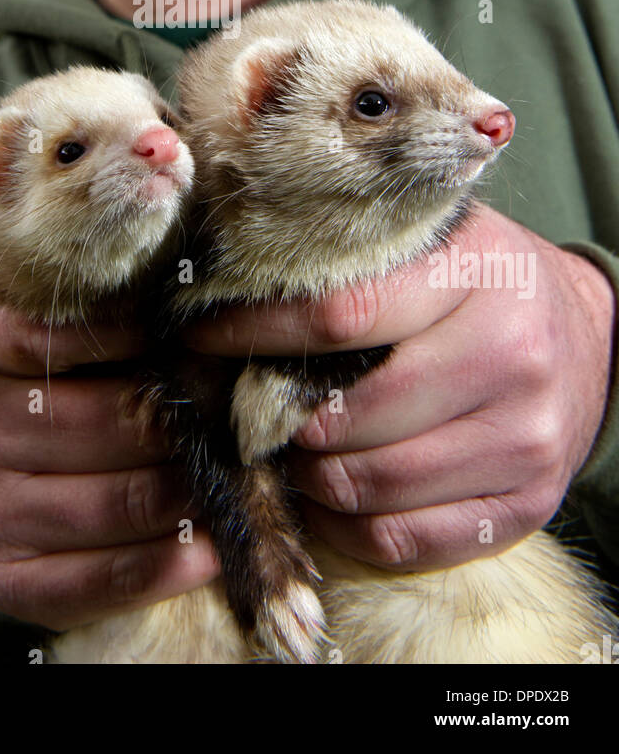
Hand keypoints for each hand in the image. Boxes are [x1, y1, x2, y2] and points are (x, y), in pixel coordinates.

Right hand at [0, 299, 219, 629]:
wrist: (39, 500)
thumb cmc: (91, 404)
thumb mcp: (99, 356)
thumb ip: (135, 337)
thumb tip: (209, 333)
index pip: (47, 337)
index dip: (123, 335)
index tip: (186, 337)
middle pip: (94, 423)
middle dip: (174, 426)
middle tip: (237, 424)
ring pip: (103, 504)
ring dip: (180, 497)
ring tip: (233, 488)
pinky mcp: (1, 578)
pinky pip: (90, 578)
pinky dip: (159, 567)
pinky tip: (206, 554)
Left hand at [182, 202, 615, 570]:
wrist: (591, 338)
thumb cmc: (480, 283)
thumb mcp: (430, 243)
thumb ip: (350, 260)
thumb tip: (223, 290)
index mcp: (475, 270)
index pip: (342, 313)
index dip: (258, 333)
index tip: (204, 337)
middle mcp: (510, 354)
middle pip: (352, 416)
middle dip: (282, 422)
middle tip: (254, 410)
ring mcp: (526, 437)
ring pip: (373, 485)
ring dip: (312, 477)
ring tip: (297, 449)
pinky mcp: (528, 505)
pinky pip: (406, 540)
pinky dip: (351, 526)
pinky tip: (338, 492)